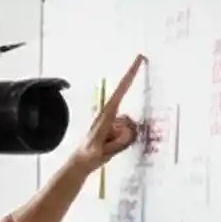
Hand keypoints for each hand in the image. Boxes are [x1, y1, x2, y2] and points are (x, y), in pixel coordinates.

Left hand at [72, 55, 145, 170]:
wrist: (82, 162)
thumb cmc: (90, 154)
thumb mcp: (103, 151)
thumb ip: (117, 142)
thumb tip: (128, 130)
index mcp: (106, 114)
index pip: (121, 90)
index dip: (130, 74)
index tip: (138, 59)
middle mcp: (110, 114)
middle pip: (129, 117)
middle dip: (127, 132)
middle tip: (113, 144)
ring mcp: (114, 122)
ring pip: (131, 126)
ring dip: (125, 139)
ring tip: (108, 148)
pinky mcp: (116, 128)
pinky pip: (129, 132)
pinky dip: (125, 140)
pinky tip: (111, 147)